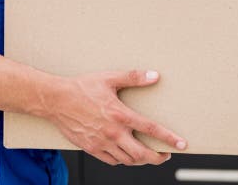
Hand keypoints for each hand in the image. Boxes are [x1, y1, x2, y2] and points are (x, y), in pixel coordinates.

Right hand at [44, 70, 186, 165]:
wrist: (55, 100)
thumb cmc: (81, 87)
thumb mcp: (109, 78)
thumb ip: (133, 77)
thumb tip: (154, 75)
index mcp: (120, 114)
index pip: (151, 129)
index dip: (169, 138)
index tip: (181, 144)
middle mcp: (113, 132)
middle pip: (142, 154)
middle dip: (158, 157)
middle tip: (165, 155)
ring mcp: (101, 143)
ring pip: (128, 160)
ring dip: (141, 160)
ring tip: (147, 155)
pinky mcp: (91, 148)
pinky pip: (111, 161)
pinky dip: (122, 160)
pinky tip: (125, 155)